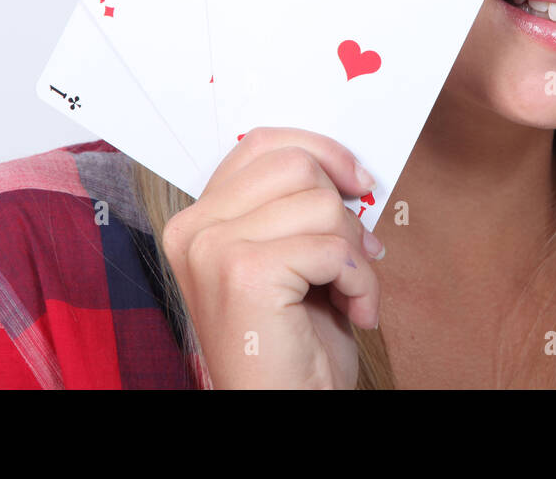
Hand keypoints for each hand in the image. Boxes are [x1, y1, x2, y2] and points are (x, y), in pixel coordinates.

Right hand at [161, 127, 384, 388]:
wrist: (283, 412)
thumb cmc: (294, 346)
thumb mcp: (291, 258)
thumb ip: (297, 208)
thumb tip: (349, 170)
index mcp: (198, 220)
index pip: (262, 144)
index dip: (322, 153)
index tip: (358, 183)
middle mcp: (194, 229)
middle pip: (295, 164)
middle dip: (343, 209)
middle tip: (358, 255)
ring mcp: (213, 249)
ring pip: (320, 202)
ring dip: (355, 253)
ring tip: (349, 293)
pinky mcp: (244, 273)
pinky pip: (331, 247)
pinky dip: (361, 281)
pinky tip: (354, 313)